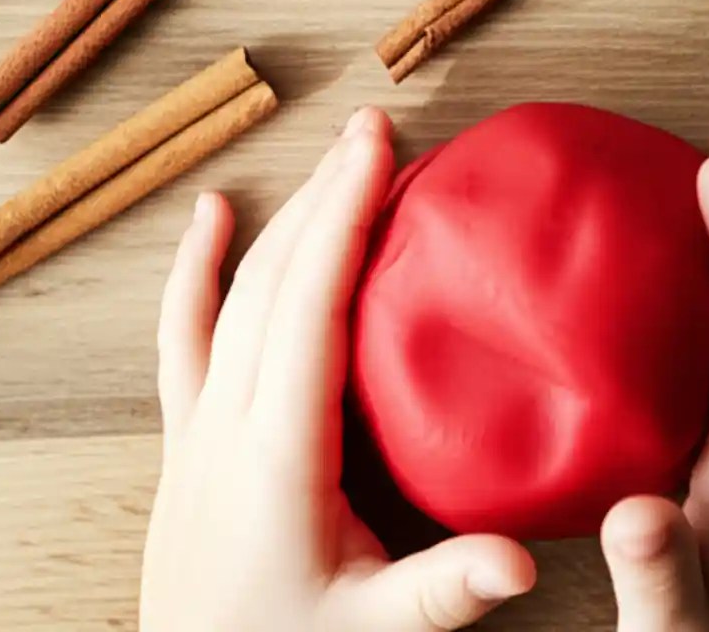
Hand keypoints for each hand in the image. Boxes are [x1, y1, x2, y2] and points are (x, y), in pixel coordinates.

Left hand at [140, 108, 535, 631]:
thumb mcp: (372, 631)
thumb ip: (446, 590)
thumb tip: (525, 562)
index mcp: (277, 455)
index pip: (309, 307)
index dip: (342, 217)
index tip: (373, 145)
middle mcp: (227, 423)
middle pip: (274, 279)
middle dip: (324, 194)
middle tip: (374, 127)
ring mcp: (198, 426)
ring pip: (232, 294)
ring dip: (281, 219)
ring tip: (326, 159)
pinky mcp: (189, 437)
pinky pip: (183, 333)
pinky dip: (195, 268)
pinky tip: (211, 217)